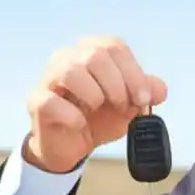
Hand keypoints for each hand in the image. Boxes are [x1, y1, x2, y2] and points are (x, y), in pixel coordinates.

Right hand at [23, 36, 167, 172]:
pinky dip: (72, 115)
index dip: (133, 72)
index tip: (142, 98)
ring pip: (71, 71)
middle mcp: (67, 58)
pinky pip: (51, 101)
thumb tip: (159, 89)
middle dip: (116, 84)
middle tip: (122, 106)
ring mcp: (48, 78)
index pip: (114, 46)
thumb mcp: (129, 106)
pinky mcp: (36, 102)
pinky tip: (79, 123)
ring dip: (94, 95)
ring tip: (97, 109)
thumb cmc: (98, 119)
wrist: (72, 147)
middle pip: (95, 55)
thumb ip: (146, 93)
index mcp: (91, 52)